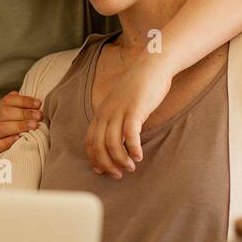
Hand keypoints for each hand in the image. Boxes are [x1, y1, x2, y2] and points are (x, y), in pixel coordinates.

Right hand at [0, 91, 43, 182]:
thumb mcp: (0, 121)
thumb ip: (10, 108)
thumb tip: (18, 93)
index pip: (7, 101)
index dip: (23, 100)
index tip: (38, 104)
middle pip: (4, 113)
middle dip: (24, 113)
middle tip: (39, 116)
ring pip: (0, 128)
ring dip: (18, 126)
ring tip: (34, 126)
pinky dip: (6, 143)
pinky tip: (17, 140)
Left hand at [86, 50, 171, 178]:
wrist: (151, 67)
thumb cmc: (138, 89)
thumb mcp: (121, 106)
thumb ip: (116, 122)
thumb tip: (117, 143)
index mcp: (101, 113)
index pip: (90, 142)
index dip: (95, 159)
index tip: (103, 171)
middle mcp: (106, 113)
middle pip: (98, 145)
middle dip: (106, 164)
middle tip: (117, 175)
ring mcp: (119, 111)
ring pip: (112, 142)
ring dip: (120, 159)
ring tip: (130, 168)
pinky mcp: (135, 109)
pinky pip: (130, 133)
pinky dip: (133, 148)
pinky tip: (138, 156)